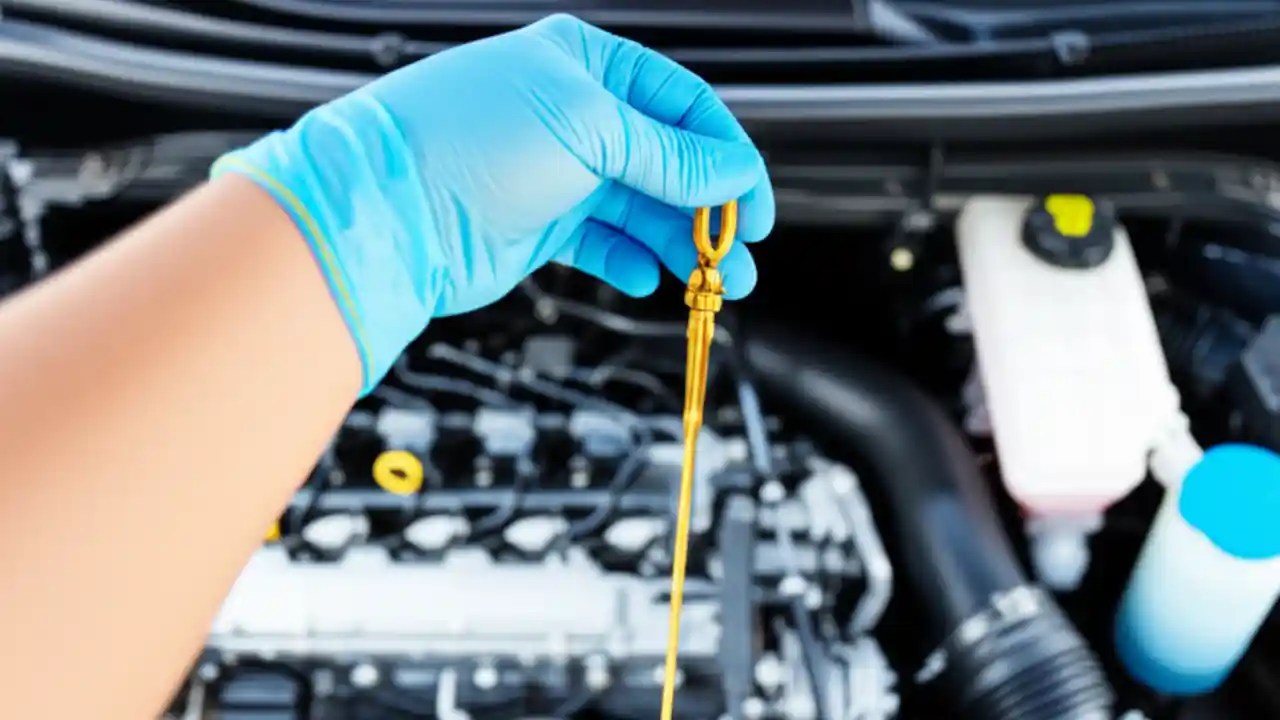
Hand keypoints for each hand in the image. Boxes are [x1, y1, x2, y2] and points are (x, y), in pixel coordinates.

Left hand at [212, 13, 774, 393]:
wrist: (387, 208)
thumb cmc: (468, 139)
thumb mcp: (590, 129)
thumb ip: (670, 155)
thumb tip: (734, 172)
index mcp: (588, 64)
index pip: (683, 106)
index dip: (727, 155)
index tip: (754, 203)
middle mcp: (575, 114)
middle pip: (668, 163)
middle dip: (710, 210)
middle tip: (741, 256)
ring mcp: (557, 171)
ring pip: (641, 209)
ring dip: (681, 246)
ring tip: (715, 284)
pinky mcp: (540, 223)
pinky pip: (603, 243)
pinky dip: (630, 261)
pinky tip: (648, 279)